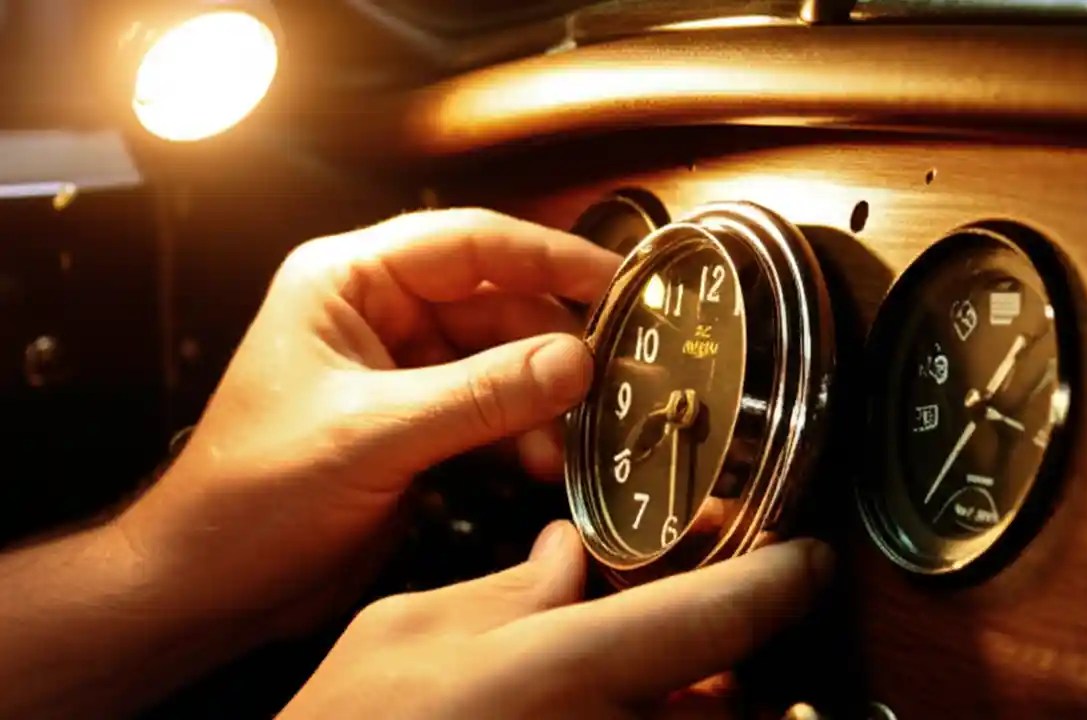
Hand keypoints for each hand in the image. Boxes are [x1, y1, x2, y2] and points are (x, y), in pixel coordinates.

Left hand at [114, 209, 619, 637]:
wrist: (213, 584)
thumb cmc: (252, 495)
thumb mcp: (373, 435)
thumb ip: (480, 396)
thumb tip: (576, 361)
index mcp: (349, 282)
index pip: (468, 244)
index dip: (547, 257)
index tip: (614, 282)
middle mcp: (379, 314)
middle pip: (495, 303)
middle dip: (552, 342)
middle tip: (611, 373)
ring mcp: (402, 371)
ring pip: (502, 361)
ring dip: (543, 398)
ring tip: (574, 436)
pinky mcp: (419, 425)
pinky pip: (491, 412)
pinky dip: (522, 434)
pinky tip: (543, 463)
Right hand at [280, 521, 834, 718]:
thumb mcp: (405, 632)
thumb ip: (507, 591)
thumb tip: (565, 561)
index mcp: (571, 669)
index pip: (726, 613)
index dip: (783, 576)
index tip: (807, 558)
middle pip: (729, 696)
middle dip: (715, 668)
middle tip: (663, 640)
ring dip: (682, 713)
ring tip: (600, 695)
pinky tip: (586, 718)